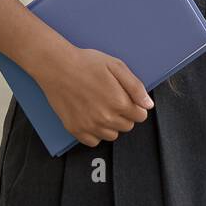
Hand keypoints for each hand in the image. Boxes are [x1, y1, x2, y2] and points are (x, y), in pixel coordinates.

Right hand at [38, 44, 152, 146]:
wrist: (57, 67)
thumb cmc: (87, 63)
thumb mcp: (117, 66)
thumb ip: (136, 87)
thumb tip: (148, 105)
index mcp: (119, 102)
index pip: (140, 116)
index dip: (136, 106)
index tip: (127, 98)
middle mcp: (106, 118)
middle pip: (127, 126)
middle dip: (124, 114)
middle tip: (112, 99)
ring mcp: (90, 126)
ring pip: (112, 135)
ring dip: (111, 124)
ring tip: (101, 107)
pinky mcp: (76, 130)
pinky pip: (93, 141)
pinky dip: (95, 132)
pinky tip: (91, 117)